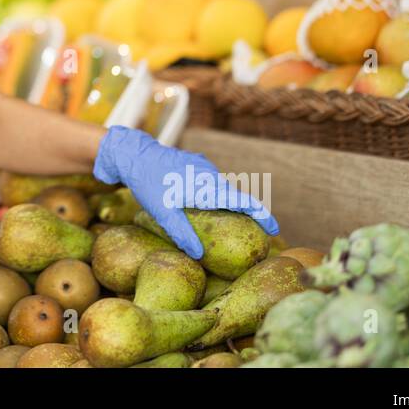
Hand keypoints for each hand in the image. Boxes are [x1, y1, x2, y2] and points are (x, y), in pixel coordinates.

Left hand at [92, 125, 277, 258]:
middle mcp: (210, 174)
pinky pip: (211, 181)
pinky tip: (205, 206)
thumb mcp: (162, 213)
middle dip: (245, 213)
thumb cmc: (147, 183)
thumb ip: (182, 234)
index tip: (275, 229)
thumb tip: (199, 255)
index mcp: (207, 186)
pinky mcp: (195, 163)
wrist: (133, 153)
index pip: (243, 201)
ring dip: (227, 203)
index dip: (262, 215)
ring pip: (222, 188)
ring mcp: (203, 166)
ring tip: (230, 223)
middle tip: (251, 234)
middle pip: (234, 196)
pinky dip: (214, 194)